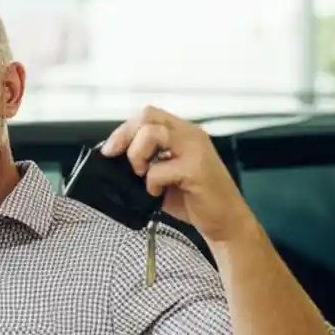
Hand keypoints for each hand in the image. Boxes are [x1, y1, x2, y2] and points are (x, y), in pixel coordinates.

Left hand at [101, 105, 255, 242]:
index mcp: (182, 132)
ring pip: (152, 133)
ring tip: (143, 174)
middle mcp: (190, 135)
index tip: (110, 151)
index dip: (124, 130)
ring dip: (137, 156)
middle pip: (147, 116)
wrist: (224, 219)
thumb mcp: (165, 171)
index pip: (148, 114)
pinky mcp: (195, 168)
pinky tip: (158, 193)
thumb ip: (147, 157)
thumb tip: (114, 155)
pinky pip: (158, 169)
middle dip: (126, 138)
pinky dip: (151, 183)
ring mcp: (194, 149)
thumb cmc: (193, 198)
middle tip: (123, 161)